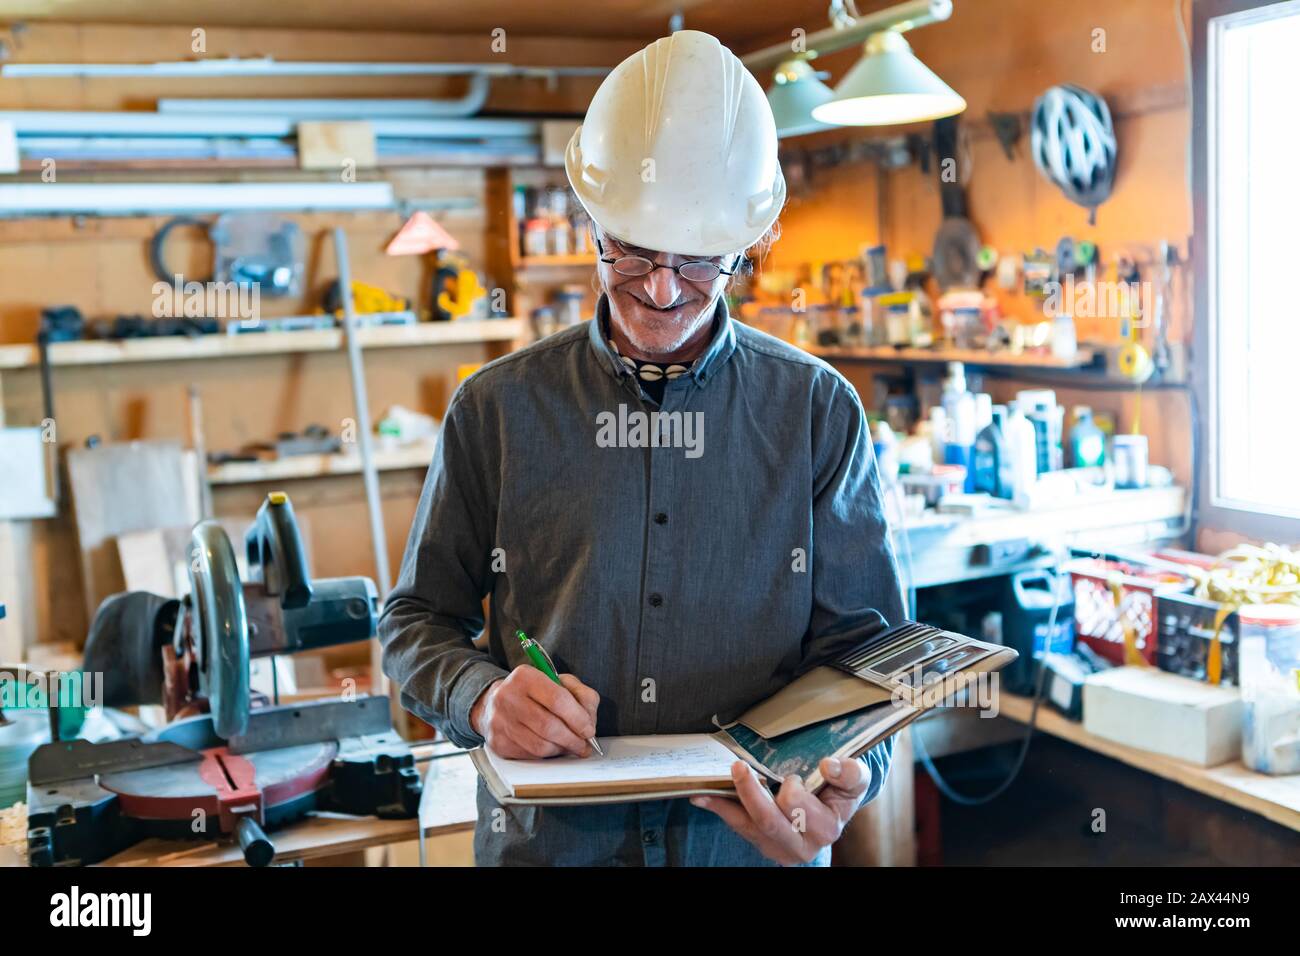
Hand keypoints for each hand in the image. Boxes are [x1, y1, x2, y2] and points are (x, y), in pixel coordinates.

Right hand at [469, 666, 599, 758]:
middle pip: (549, 726)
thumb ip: (582, 696)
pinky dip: (547, 754)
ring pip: (540, 745)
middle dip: (572, 739)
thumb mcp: (561, 683)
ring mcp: (500, 721)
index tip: (589, 729)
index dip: (578, 719)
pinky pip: (530, 755)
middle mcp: (507, 697)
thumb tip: (589, 722)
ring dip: (561, 749)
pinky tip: (552, 747)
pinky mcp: (498, 742)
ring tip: (570, 746)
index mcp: (524, 676)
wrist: (497, 702)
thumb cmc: (535, 692)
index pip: (557, 699)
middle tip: (584, 745)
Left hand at [690, 757, 868, 864]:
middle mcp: (801, 845)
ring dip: (727, 801)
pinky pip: (737, 825)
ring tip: (709, 783)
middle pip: (769, 821)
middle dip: (750, 793)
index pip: (800, 808)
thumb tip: (828, 765)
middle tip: (739, 767)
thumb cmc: (840, 791)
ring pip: (749, 825)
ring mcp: (778, 846)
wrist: (832, 812)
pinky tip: (701, 797)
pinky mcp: (762, 841)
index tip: (792, 775)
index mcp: (825, 829)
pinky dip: (719, 808)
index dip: (794, 790)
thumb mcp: (855, 781)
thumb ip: (850, 773)